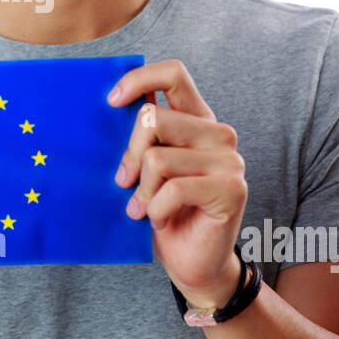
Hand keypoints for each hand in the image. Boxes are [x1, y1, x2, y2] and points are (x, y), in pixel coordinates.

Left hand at [107, 59, 246, 308]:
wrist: (193, 265)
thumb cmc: (162, 214)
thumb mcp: (144, 171)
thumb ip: (139, 139)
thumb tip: (107, 107)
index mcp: (197, 120)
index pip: (173, 74)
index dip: (139, 79)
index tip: (112, 101)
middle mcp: (218, 134)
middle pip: (154, 119)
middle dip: (129, 156)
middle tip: (125, 184)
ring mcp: (229, 161)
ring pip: (159, 158)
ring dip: (143, 191)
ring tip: (145, 209)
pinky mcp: (231, 189)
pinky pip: (173, 190)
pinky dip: (155, 210)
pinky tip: (160, 221)